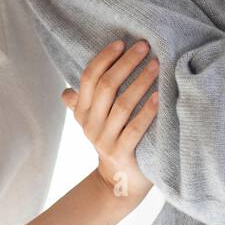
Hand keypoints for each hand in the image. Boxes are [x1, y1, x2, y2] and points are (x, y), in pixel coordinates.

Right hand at [62, 39, 157, 200]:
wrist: (119, 182)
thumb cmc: (112, 141)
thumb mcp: (94, 122)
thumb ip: (84, 104)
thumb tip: (66, 91)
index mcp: (82, 112)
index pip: (89, 78)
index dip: (104, 58)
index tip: (122, 42)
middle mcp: (89, 125)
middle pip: (106, 87)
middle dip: (126, 63)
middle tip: (145, 47)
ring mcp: (104, 140)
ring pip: (122, 105)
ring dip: (140, 82)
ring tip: (157, 66)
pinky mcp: (121, 154)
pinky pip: (135, 129)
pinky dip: (147, 111)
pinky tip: (159, 97)